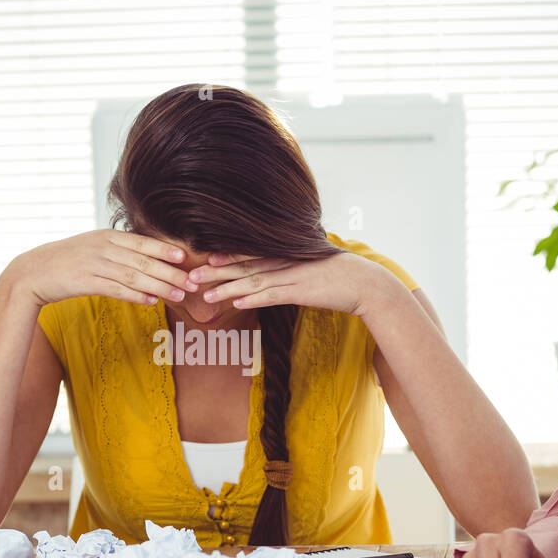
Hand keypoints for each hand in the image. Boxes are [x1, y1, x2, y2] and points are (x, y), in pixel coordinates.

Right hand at [13, 229, 198, 307]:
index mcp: (107, 236)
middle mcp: (103, 248)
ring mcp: (94, 264)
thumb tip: (144, 259)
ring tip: (179, 296)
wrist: (32, 271)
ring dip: (160, 286)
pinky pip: (117, 289)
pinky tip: (152, 301)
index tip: (186, 257)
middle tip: (192, 283)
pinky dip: (136, 295)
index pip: (142, 241)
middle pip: (143, 260)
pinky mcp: (86, 282)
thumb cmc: (66, 261)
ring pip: (134, 276)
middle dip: (171, 272)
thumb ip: (117, 250)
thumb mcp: (92, 247)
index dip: (165, 248)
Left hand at [186, 249, 395, 317]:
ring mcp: (292, 276)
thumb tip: (277, 275)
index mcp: (286, 254)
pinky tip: (235, 304)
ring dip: (227, 288)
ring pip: (253, 281)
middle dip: (216, 272)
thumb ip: (293, 268)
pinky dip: (253, 299)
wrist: (366, 284)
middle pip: (244, 266)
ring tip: (205, 295)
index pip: (250, 253)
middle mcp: (285, 262)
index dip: (226, 256)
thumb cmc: (340, 277)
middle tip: (191, 276)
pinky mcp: (301, 292)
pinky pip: (272, 295)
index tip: (204, 258)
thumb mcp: (312, 268)